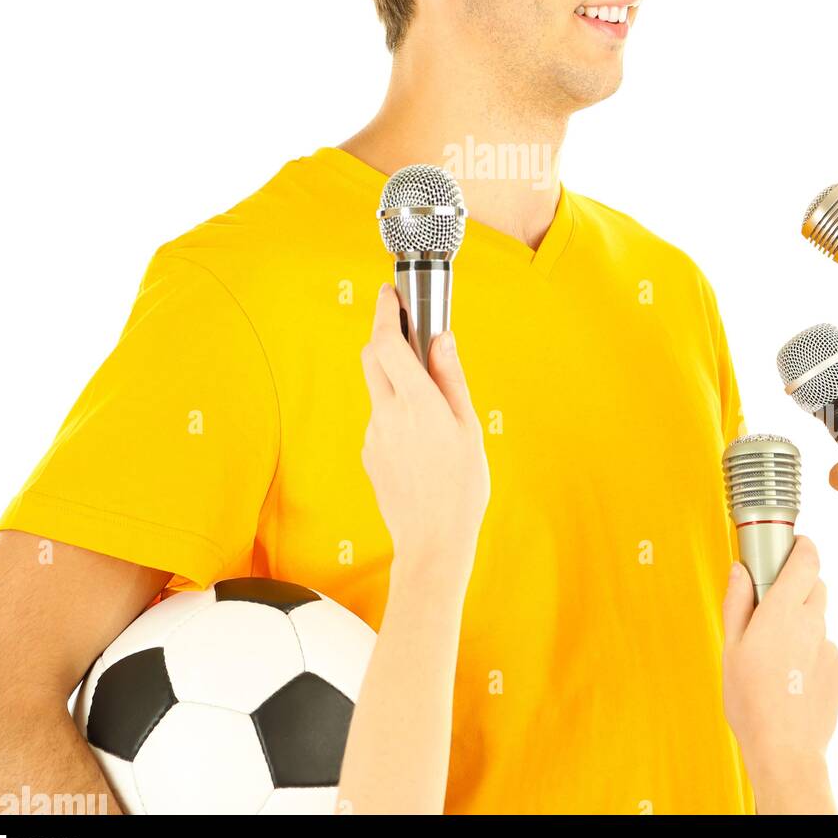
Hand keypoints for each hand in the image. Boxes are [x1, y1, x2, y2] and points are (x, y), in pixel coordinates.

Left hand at [359, 283, 489, 570]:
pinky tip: (422, 440)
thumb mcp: (468, 427)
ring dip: (396, 380)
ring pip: (378, 390)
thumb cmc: (461, 487)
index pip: (386, 343)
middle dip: (385, 337)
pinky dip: (397, 413)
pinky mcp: (368, 453)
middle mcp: (388, 414)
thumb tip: (440, 338)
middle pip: (371, 358)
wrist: (432, 543)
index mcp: (417, 403)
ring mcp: (373, 434)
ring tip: (432, 407)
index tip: (390, 294)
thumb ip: (450, 378)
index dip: (384, 313)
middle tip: (408, 331)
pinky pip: (381, 419)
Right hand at [722, 535, 837, 812]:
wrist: (785, 748)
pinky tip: (790, 675)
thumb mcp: (731, 646)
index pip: (807, 559)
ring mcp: (829, 647)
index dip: (801, 546)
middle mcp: (812, 623)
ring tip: (776, 652)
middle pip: (815, 585)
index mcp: (783, 611)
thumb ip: (737, 602)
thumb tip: (740, 569)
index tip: (790, 546)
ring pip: (818, 618)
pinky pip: (824, 647)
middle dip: (796, 585)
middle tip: (771, 604)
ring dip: (801, 621)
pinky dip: (810, 651)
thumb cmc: (751, 700)